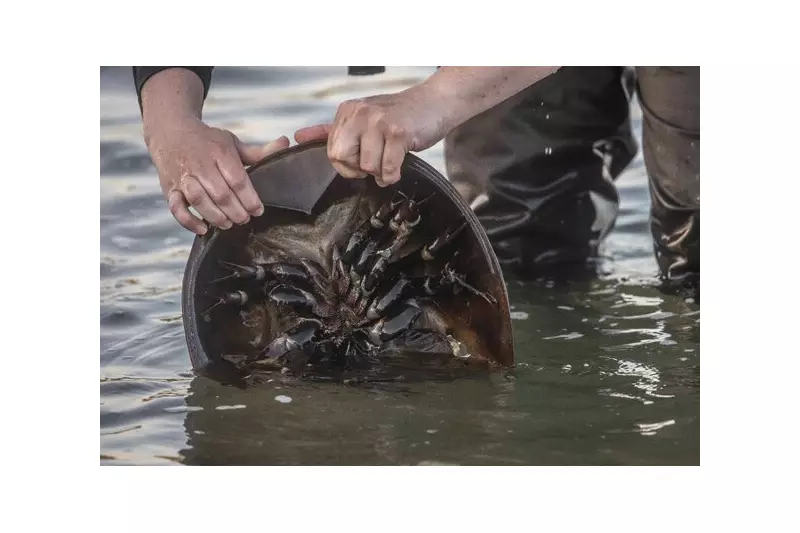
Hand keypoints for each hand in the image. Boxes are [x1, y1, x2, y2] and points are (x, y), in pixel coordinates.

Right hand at [146, 117, 289, 233]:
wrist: (170, 132)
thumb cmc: (207, 141)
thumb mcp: (232, 143)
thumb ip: (258, 152)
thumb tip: (285, 143)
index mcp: (220, 152)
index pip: (237, 179)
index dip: (249, 198)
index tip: (259, 210)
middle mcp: (200, 164)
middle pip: (220, 193)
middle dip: (236, 211)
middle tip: (245, 219)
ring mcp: (184, 177)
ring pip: (199, 200)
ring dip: (216, 216)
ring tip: (228, 224)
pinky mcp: (169, 188)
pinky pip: (175, 207)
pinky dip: (188, 221)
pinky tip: (203, 229)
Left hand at [295, 88, 448, 186]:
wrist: (435, 102)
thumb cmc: (400, 115)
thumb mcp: (362, 118)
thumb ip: (330, 130)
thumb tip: (298, 137)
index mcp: (347, 111)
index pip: (332, 151)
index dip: (347, 164)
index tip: (363, 158)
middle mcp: (359, 113)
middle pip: (341, 159)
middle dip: (359, 169)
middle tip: (376, 161)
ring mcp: (378, 121)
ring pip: (367, 167)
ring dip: (381, 172)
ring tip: (391, 158)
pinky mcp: (398, 132)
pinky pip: (387, 170)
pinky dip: (393, 174)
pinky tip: (400, 163)